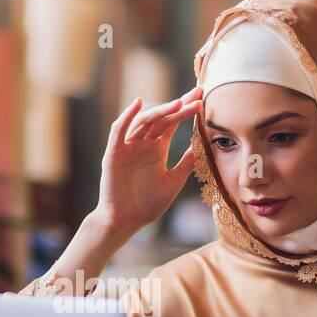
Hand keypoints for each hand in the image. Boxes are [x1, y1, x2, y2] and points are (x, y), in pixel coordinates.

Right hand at [93, 87, 202, 235]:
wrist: (125, 221)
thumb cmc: (147, 205)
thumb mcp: (172, 182)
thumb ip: (185, 164)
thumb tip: (201, 146)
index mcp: (157, 148)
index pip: (173, 122)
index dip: (186, 109)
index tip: (202, 98)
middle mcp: (143, 143)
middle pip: (162, 118)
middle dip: (179, 106)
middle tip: (197, 95)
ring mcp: (128, 146)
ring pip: (144, 121)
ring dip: (160, 111)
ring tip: (178, 104)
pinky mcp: (114, 153)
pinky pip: (119, 130)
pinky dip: (127, 116)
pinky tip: (138, 103)